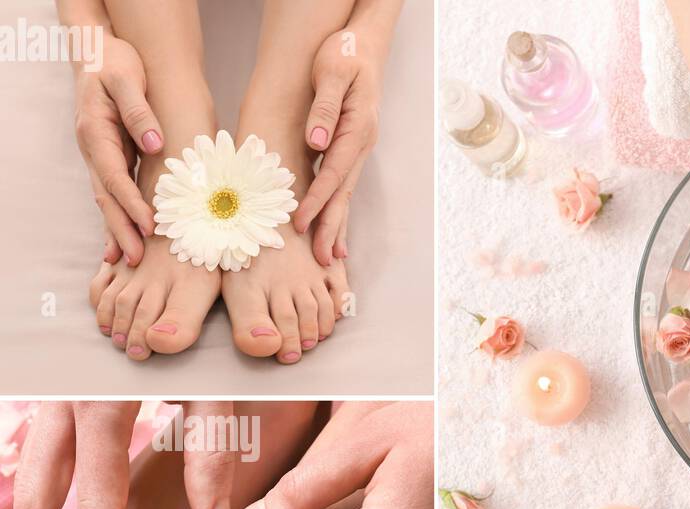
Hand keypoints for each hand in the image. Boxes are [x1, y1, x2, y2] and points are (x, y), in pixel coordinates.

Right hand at [73, 34, 162, 265]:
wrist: (100, 51)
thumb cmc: (116, 62)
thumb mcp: (127, 78)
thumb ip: (139, 111)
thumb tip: (155, 144)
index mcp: (96, 132)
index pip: (115, 176)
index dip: (131, 204)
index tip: (149, 227)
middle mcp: (93, 149)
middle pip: (106, 197)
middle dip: (120, 229)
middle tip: (134, 260)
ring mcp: (99, 156)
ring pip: (107, 199)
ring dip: (118, 229)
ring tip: (129, 260)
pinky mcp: (110, 160)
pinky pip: (114, 194)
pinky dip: (119, 217)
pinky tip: (126, 239)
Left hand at [295, 28, 383, 264]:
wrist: (364, 43)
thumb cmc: (346, 52)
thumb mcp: (332, 69)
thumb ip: (325, 105)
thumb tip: (316, 141)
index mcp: (356, 129)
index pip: (333, 173)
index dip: (317, 201)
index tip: (300, 223)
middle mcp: (360, 144)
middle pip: (343, 193)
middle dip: (331, 227)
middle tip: (322, 259)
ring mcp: (358, 148)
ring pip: (346, 194)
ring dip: (337, 225)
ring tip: (331, 255)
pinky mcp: (351, 147)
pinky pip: (344, 184)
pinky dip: (338, 208)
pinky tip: (334, 226)